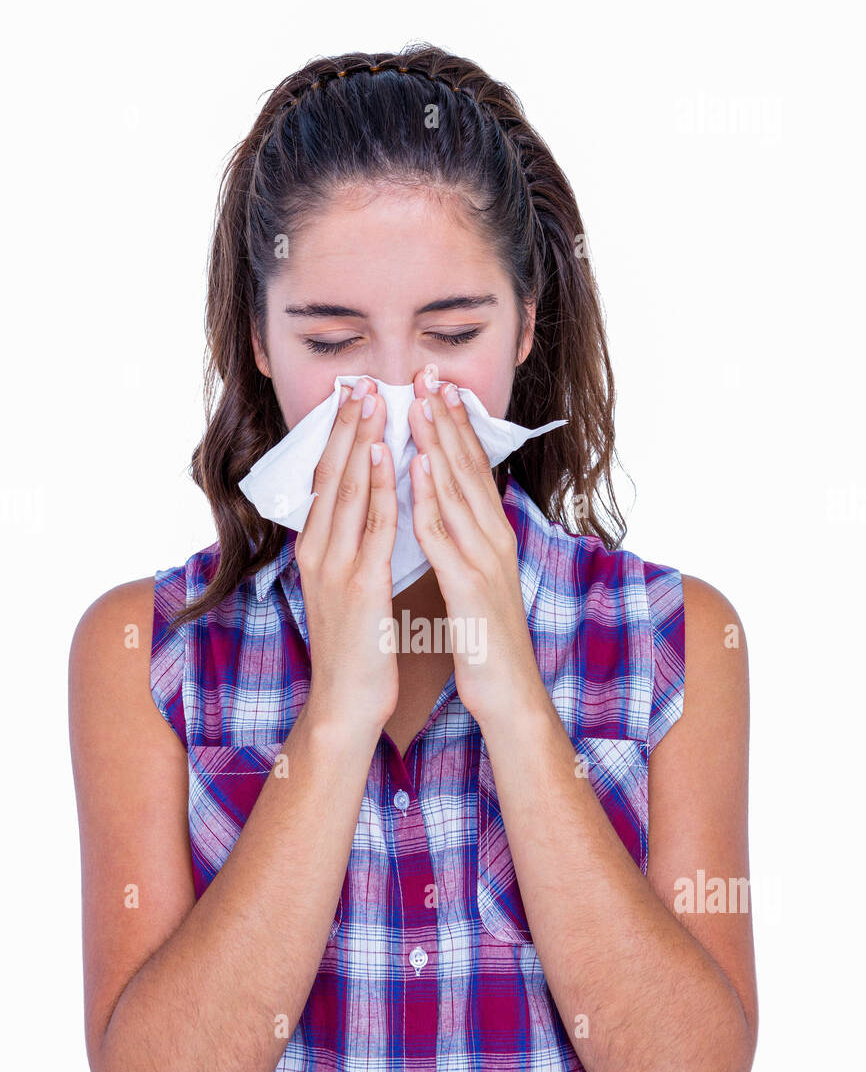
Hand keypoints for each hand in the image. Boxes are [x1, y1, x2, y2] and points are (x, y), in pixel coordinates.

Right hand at [295, 377, 398, 735]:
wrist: (345, 703)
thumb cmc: (354, 650)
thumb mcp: (346, 591)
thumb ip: (351, 552)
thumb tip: (364, 518)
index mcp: (316, 551)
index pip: (324, 482)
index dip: (336, 438)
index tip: (351, 399)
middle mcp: (318, 551)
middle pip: (329, 475)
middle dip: (345, 426)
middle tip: (360, 381)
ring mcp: (335, 566)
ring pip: (347, 490)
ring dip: (359, 440)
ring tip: (371, 399)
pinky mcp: (359, 585)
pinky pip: (372, 525)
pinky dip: (378, 486)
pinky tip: (385, 454)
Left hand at [407, 364, 548, 730]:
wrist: (511, 696)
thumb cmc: (489, 644)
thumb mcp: (478, 584)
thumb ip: (466, 547)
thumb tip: (450, 517)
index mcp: (493, 538)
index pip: (473, 472)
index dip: (455, 429)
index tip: (437, 389)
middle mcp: (495, 540)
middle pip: (469, 469)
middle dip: (447, 420)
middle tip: (428, 375)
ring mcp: (485, 561)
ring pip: (458, 491)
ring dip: (436, 444)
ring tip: (418, 404)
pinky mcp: (471, 586)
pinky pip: (445, 534)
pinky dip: (429, 498)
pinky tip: (414, 469)